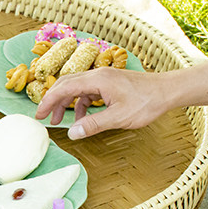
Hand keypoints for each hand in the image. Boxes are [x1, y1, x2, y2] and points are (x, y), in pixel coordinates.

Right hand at [35, 68, 172, 138]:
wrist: (167, 91)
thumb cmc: (146, 102)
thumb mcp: (118, 118)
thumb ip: (93, 125)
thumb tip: (71, 133)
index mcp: (97, 80)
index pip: (64, 87)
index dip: (49, 101)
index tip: (39, 114)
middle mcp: (98, 75)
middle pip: (66, 84)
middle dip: (53, 100)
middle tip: (44, 117)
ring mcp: (104, 78)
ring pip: (76, 87)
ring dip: (66, 103)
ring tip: (61, 120)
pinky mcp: (109, 83)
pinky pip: (87, 91)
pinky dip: (80, 104)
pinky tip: (83, 118)